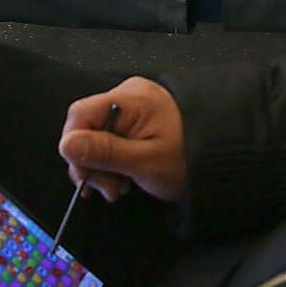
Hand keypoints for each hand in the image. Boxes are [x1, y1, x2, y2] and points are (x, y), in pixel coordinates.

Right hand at [58, 77, 186, 202]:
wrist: (220, 161)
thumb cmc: (188, 159)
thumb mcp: (144, 161)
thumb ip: (105, 152)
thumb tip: (66, 145)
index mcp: (131, 98)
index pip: (81, 114)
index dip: (74, 146)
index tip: (84, 176)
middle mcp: (128, 96)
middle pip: (86, 128)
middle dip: (91, 164)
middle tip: (109, 190)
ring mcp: (131, 109)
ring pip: (95, 138)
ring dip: (101, 168)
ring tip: (119, 189)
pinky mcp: (134, 123)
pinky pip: (109, 140)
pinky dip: (110, 163)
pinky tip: (120, 180)